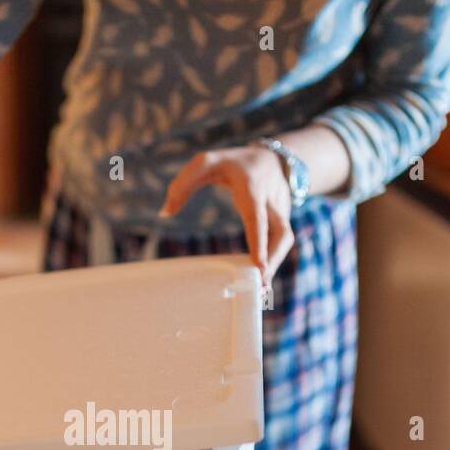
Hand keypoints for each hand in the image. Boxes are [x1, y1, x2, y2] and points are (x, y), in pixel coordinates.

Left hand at [160, 145, 294, 286]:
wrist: (272, 160)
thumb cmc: (232, 163)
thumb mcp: (207, 163)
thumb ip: (183, 185)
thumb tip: (164, 213)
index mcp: (252, 185)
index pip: (256, 215)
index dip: (258, 239)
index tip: (259, 264)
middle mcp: (271, 199)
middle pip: (280, 232)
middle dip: (272, 259)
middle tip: (261, 284)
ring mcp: (282, 211)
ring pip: (285, 240)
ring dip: (274, 264)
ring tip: (261, 289)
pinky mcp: (284, 222)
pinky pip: (281, 244)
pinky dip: (273, 261)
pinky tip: (261, 279)